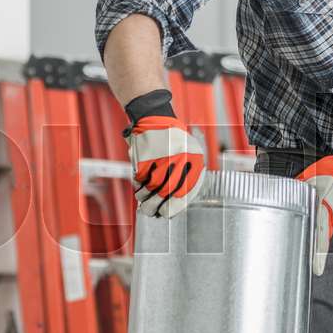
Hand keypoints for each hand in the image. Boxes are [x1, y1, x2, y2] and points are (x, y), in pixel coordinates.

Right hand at [124, 90, 206, 217]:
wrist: (156, 119)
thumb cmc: (173, 143)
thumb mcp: (189, 156)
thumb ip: (186, 180)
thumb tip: (173, 208)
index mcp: (194, 162)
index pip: (184, 194)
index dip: (174, 208)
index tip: (166, 214)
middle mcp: (180, 161)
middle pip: (165, 194)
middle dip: (154, 206)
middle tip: (149, 212)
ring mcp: (162, 159)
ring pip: (150, 188)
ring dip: (144, 197)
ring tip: (142, 198)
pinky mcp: (145, 157)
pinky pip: (140, 179)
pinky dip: (137, 184)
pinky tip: (139, 184)